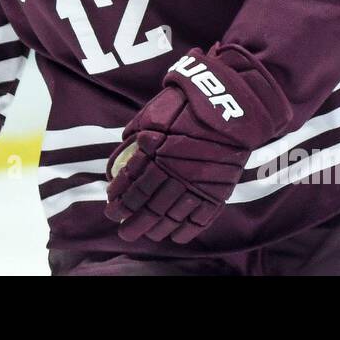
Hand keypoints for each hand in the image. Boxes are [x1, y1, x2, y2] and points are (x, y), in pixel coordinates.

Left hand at [104, 47, 268, 243]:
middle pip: (149, 207)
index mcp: (156, 153)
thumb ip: (136, 137)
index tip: (111, 210)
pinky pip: (200, 218)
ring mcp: (197, 183)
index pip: (132, 187)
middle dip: (133, 223)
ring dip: (156, 229)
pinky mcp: (218, 189)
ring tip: (147, 235)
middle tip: (124, 231)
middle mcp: (174, 172)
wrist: (228, 103)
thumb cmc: (186, 104)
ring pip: (172, 216)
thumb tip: (120, 158)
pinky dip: (186, 230)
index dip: (119, 202)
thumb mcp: (153, 114)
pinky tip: (175, 236)